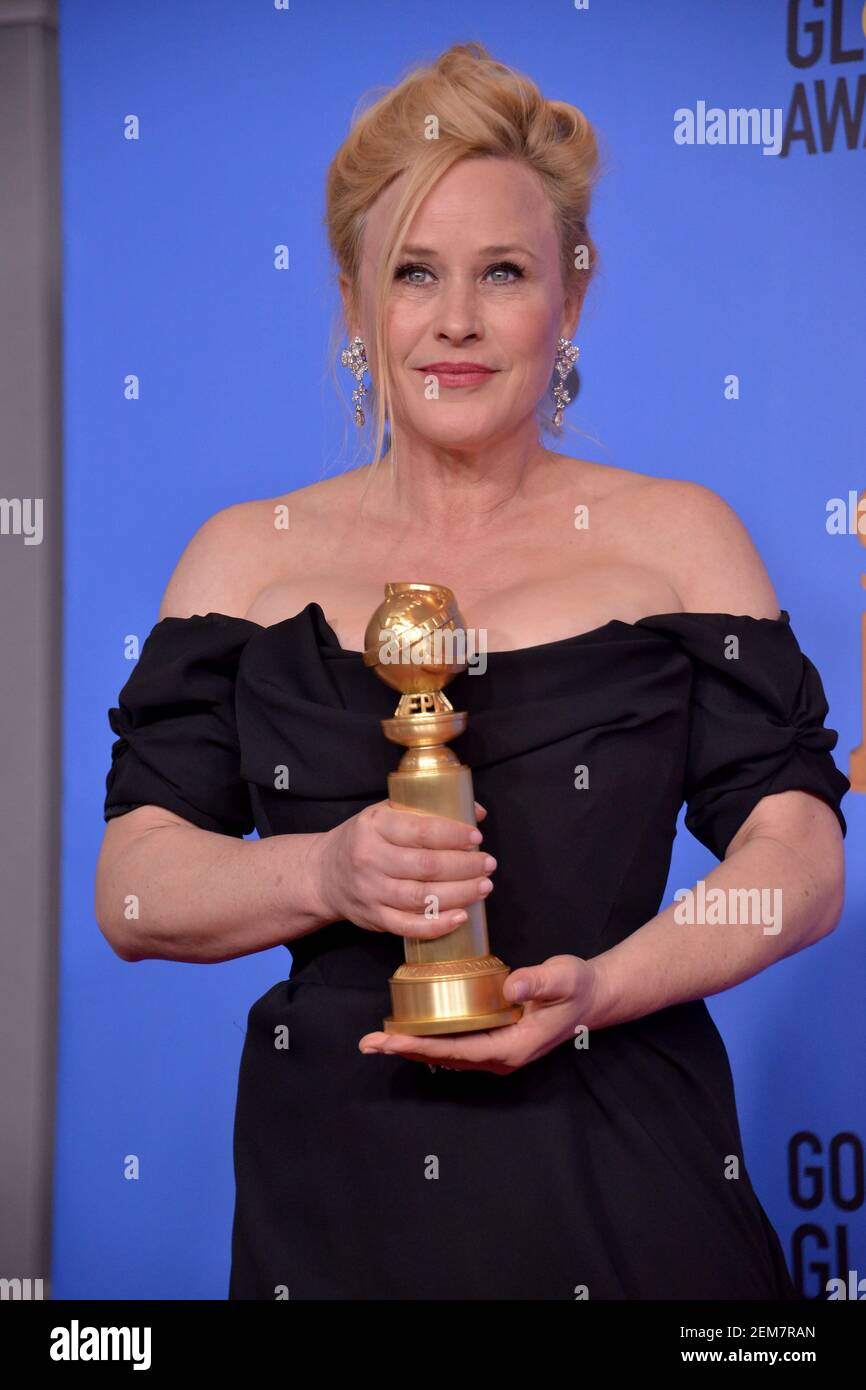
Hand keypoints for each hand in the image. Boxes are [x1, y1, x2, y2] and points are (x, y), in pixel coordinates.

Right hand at [306, 799, 495, 938]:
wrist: (323, 874)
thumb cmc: (364, 840)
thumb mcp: (385, 814)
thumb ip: (426, 811)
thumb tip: (476, 813)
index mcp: (374, 826)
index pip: (420, 830)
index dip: (452, 834)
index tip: (476, 836)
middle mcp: (370, 859)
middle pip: (426, 866)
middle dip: (464, 865)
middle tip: (488, 863)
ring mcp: (371, 891)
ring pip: (422, 897)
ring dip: (459, 893)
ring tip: (483, 886)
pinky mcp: (374, 918)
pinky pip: (409, 926)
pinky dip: (438, 924)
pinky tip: (461, 916)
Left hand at [359, 954, 602, 1074]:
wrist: (592, 996)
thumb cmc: (577, 986)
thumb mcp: (564, 978)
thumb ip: (540, 981)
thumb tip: (513, 986)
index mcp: (513, 1046)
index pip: (457, 1049)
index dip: (421, 1046)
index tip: (390, 1040)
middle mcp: (501, 1056)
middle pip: (444, 1056)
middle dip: (406, 1050)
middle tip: (368, 1043)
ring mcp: (497, 1051)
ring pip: (447, 1054)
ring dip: (413, 1047)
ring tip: (378, 1040)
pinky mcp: (494, 1040)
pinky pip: (455, 1045)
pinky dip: (429, 1040)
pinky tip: (409, 1032)